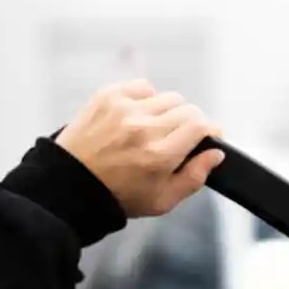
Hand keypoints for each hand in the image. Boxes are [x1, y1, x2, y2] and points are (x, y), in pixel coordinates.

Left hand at [55, 78, 224, 217]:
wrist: (72, 183)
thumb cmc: (119, 195)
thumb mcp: (164, 200)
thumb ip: (195, 177)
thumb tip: (216, 154)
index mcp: (160, 155)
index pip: (201, 126)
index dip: (212, 131)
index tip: (210, 137)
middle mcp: (144, 128)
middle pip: (189, 110)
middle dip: (192, 124)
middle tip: (182, 138)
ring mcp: (125, 110)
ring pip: (169, 97)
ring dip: (170, 112)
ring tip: (158, 128)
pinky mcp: (108, 97)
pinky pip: (143, 87)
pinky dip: (148, 99)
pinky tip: (141, 115)